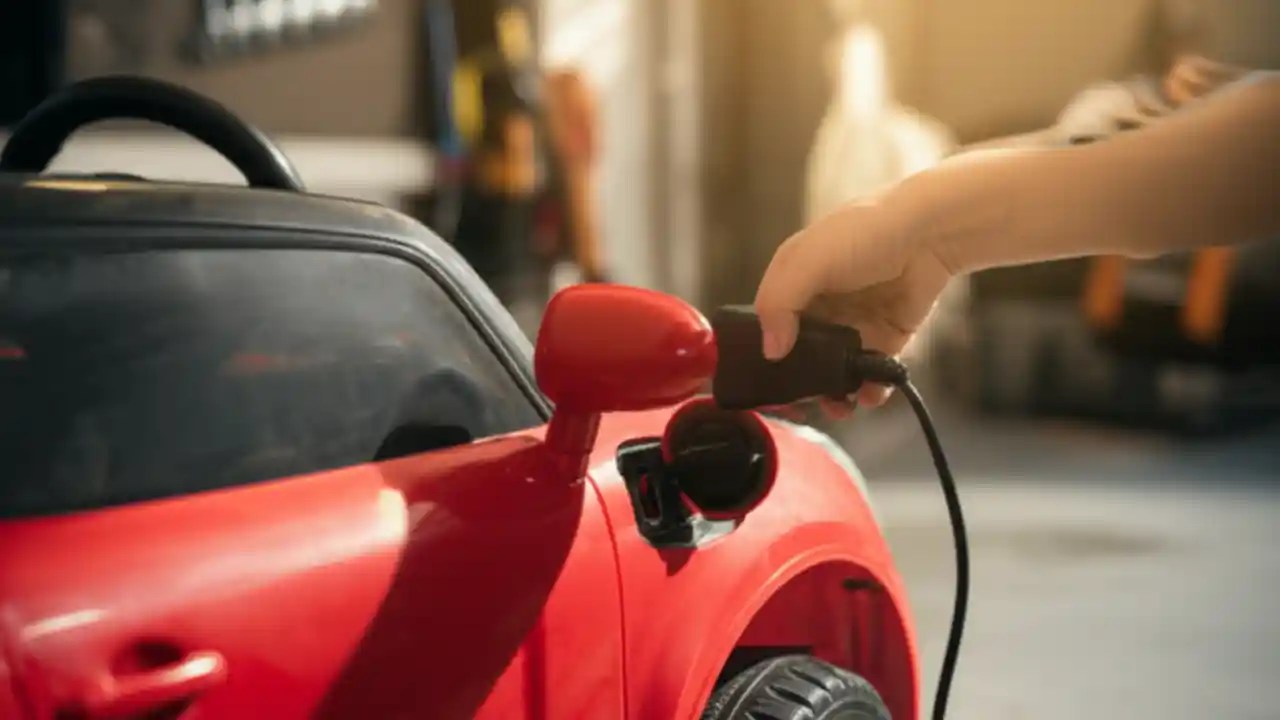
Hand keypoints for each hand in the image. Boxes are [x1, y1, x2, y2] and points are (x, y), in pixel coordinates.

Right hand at [754, 195, 952, 412]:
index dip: (768, 351)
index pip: (772, 323)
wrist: (929, 232)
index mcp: (796, 281)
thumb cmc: (862, 235)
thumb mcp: (808, 259)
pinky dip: (871, 390)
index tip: (770, 381)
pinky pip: (874, 372)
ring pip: (837, 368)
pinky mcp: (887, 337)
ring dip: (836, 393)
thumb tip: (771, 351)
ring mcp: (855, 322)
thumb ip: (780, 302)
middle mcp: (822, 304)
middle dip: (803, 382)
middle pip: (803, 352)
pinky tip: (869, 397)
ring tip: (841, 408)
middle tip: (805, 404)